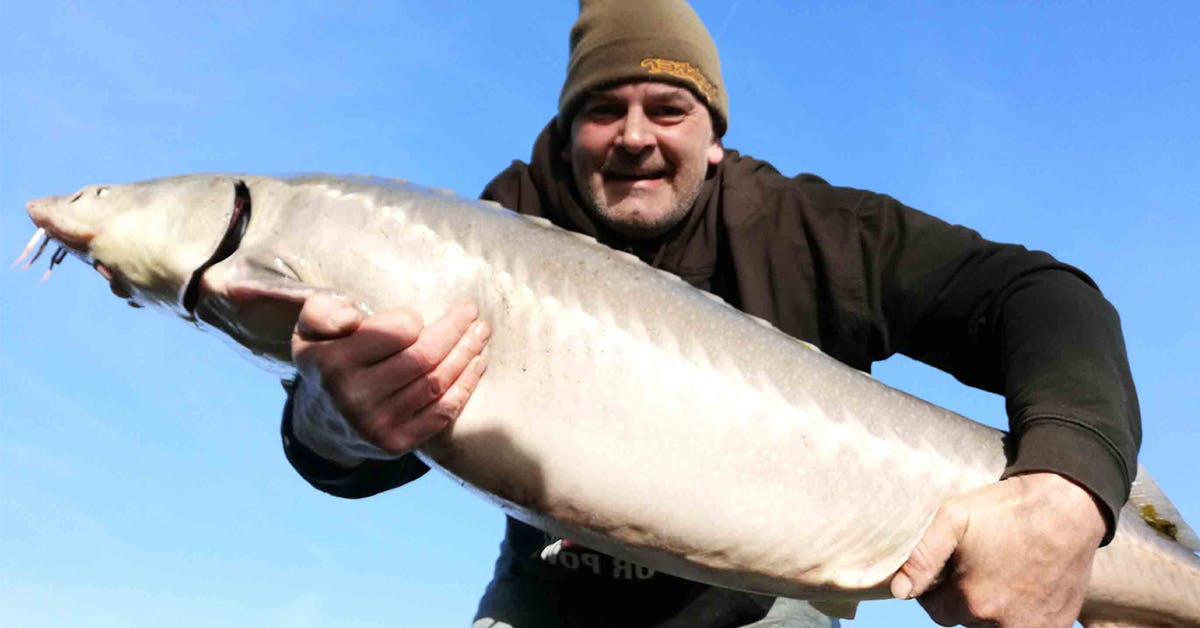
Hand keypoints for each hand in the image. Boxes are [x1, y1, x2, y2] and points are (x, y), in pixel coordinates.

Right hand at [291, 294, 489, 454]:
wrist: (321, 423)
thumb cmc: (326, 361)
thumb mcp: (310, 330)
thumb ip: (322, 312)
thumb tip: (352, 320)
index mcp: (333, 362)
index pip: (395, 332)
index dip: (413, 320)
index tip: (419, 316)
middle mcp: (354, 397)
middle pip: (424, 357)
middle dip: (455, 330)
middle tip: (472, 311)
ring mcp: (377, 424)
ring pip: (437, 383)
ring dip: (467, 354)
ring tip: (480, 333)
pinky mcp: (397, 443)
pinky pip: (442, 411)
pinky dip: (465, 384)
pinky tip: (477, 363)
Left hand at [890, 472, 1105, 627]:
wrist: (1067, 507)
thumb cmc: (1006, 509)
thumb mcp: (953, 518)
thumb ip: (922, 556)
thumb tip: (900, 590)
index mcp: (971, 601)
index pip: (936, 611)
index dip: (936, 589)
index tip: (948, 569)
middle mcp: (1001, 622)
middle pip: (966, 619)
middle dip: (965, 597)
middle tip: (978, 565)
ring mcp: (1032, 627)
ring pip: (994, 625)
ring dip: (992, 607)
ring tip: (1002, 572)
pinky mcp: (1056, 624)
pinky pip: (1026, 627)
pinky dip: (1020, 613)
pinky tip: (1024, 584)